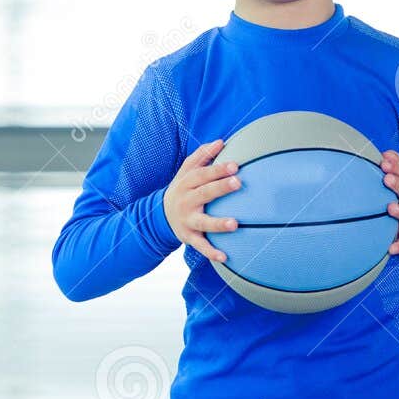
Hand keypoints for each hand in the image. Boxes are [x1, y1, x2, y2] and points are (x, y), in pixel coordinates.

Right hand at [163, 139, 240, 263]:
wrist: (160, 215)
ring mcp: (187, 221)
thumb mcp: (186, 171)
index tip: (235, 165)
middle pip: (204, 193)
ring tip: (234, 224)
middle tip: (237, 182)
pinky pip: (200, 246)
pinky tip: (224, 256)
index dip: (218, 169)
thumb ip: (202, 155)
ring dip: (218, 223)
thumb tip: (221, 141)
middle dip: (220, 188)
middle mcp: (186, 201)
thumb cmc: (183, 189)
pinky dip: (211, 252)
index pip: (203, 174)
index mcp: (187, 183)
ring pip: (203, 222)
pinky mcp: (189, 237)